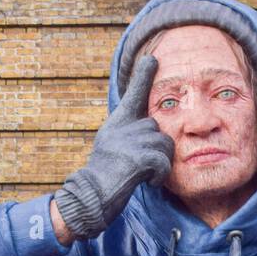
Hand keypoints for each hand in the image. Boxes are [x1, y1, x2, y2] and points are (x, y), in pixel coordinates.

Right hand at [53, 53, 174, 242]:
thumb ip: (129, 133)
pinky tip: (148, 183)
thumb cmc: (104, 177)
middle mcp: (122, 127)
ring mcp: (129, 141)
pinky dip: (160, 176)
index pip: (133, 94)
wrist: (91, 197)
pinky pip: (163, 162)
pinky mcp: (137, 158)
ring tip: (142, 175)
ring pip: (165, 145)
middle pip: (159, 129)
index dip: (143, 75)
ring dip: (161, 164)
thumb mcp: (112, 146)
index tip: (152, 58)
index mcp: (117, 123)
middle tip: (141, 166)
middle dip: (158, 149)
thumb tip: (151, 127)